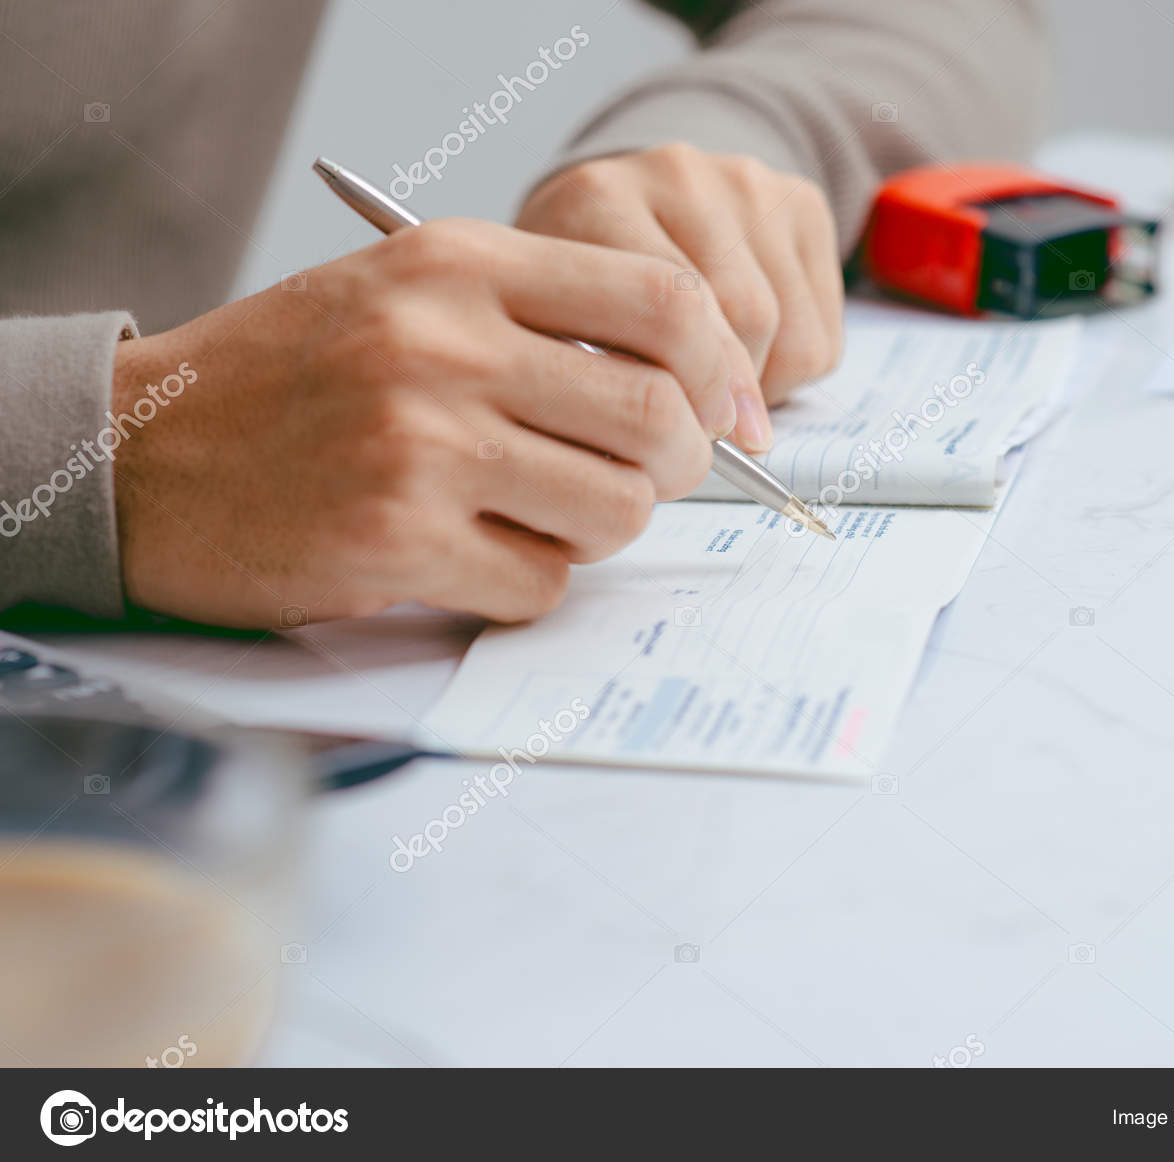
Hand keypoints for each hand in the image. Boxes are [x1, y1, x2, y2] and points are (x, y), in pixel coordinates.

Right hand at [112, 219, 754, 627]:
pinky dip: (527, 582)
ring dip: (598, 530)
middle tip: (651, 479)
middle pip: (659, 418)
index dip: (722, 367)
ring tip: (540, 515)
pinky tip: (471, 556)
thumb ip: (539, 321)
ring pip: (615, 512)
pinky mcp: (396, 540)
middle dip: (681, 465)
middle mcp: (446, 344)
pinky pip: (541, 584)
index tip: (729, 412)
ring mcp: (421, 444)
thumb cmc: (291, 379)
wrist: (142, 455)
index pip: (664, 301)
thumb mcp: (407, 296)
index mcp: (460, 264)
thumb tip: (693, 388)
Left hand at [517, 143, 844, 449]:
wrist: (631, 201)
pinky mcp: (801, 201)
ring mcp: (747, 182)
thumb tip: (673, 441)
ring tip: (726, 392)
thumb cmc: (592, 287)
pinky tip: (755, 356)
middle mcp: (677, 175)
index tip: (696, 441)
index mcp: (598, 200)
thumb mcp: (565, 324)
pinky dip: (795, 365)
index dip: (692, 388)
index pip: (673, 308)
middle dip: (734, 396)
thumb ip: (598, 370)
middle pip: (747, 317)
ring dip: (767, 385)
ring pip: (792, 329)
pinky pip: (823, 324)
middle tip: (713, 433)